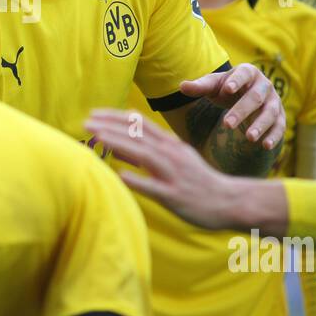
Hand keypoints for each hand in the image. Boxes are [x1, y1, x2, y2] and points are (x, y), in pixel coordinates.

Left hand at [84, 108, 235, 228]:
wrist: (230, 200)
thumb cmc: (198, 180)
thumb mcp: (178, 156)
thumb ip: (153, 147)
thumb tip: (125, 137)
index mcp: (170, 145)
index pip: (139, 125)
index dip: (115, 118)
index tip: (94, 114)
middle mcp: (171, 155)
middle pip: (138, 136)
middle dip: (110, 127)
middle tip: (86, 122)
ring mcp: (173, 175)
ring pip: (144, 155)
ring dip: (120, 144)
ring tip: (98, 138)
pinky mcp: (175, 196)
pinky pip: (155, 188)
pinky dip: (139, 180)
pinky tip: (121, 176)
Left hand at [185, 63, 285, 149]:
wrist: (246, 96)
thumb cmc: (227, 89)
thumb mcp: (214, 86)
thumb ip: (200, 86)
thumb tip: (181, 86)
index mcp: (248, 72)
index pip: (244, 74)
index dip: (236, 81)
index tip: (227, 89)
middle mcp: (264, 85)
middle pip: (255, 97)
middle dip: (241, 111)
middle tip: (227, 124)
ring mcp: (274, 101)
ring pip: (270, 112)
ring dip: (261, 125)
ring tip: (249, 138)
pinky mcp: (280, 117)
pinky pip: (280, 126)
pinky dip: (274, 136)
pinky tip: (265, 146)